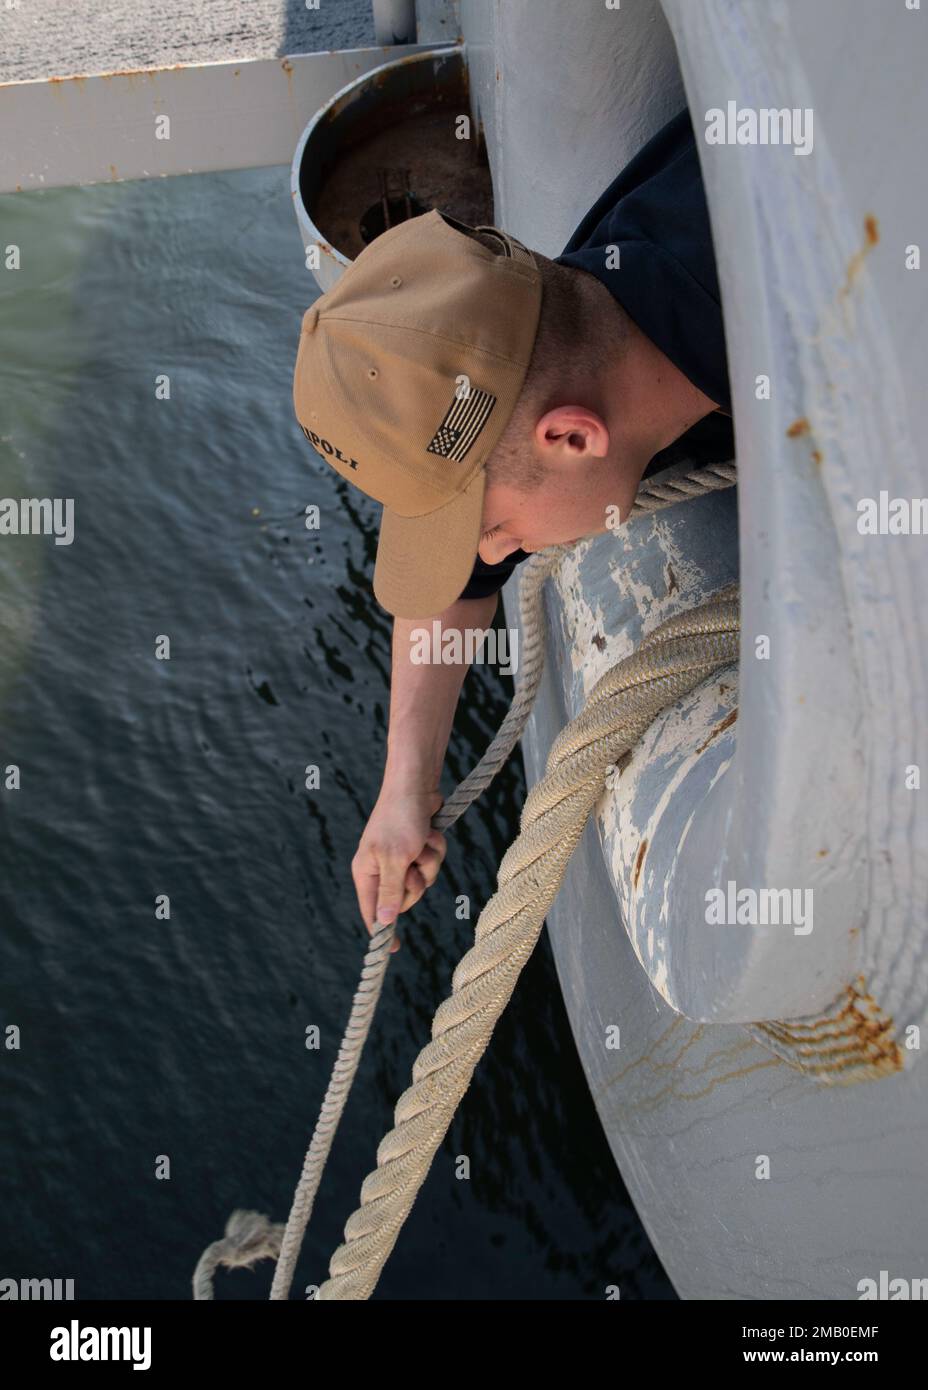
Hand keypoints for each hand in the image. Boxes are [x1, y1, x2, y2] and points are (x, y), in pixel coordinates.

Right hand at [351, 787, 447, 952]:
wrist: (416, 784)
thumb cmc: (400, 818)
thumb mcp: (396, 859)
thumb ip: (391, 891)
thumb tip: (384, 922)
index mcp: (366, 872)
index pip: (372, 910)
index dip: (382, 930)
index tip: (394, 950)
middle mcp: (381, 867)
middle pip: (406, 898)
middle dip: (417, 882)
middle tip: (414, 864)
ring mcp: (401, 858)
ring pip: (424, 880)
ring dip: (430, 861)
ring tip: (423, 841)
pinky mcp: (417, 848)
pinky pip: (433, 862)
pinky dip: (435, 848)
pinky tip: (429, 832)